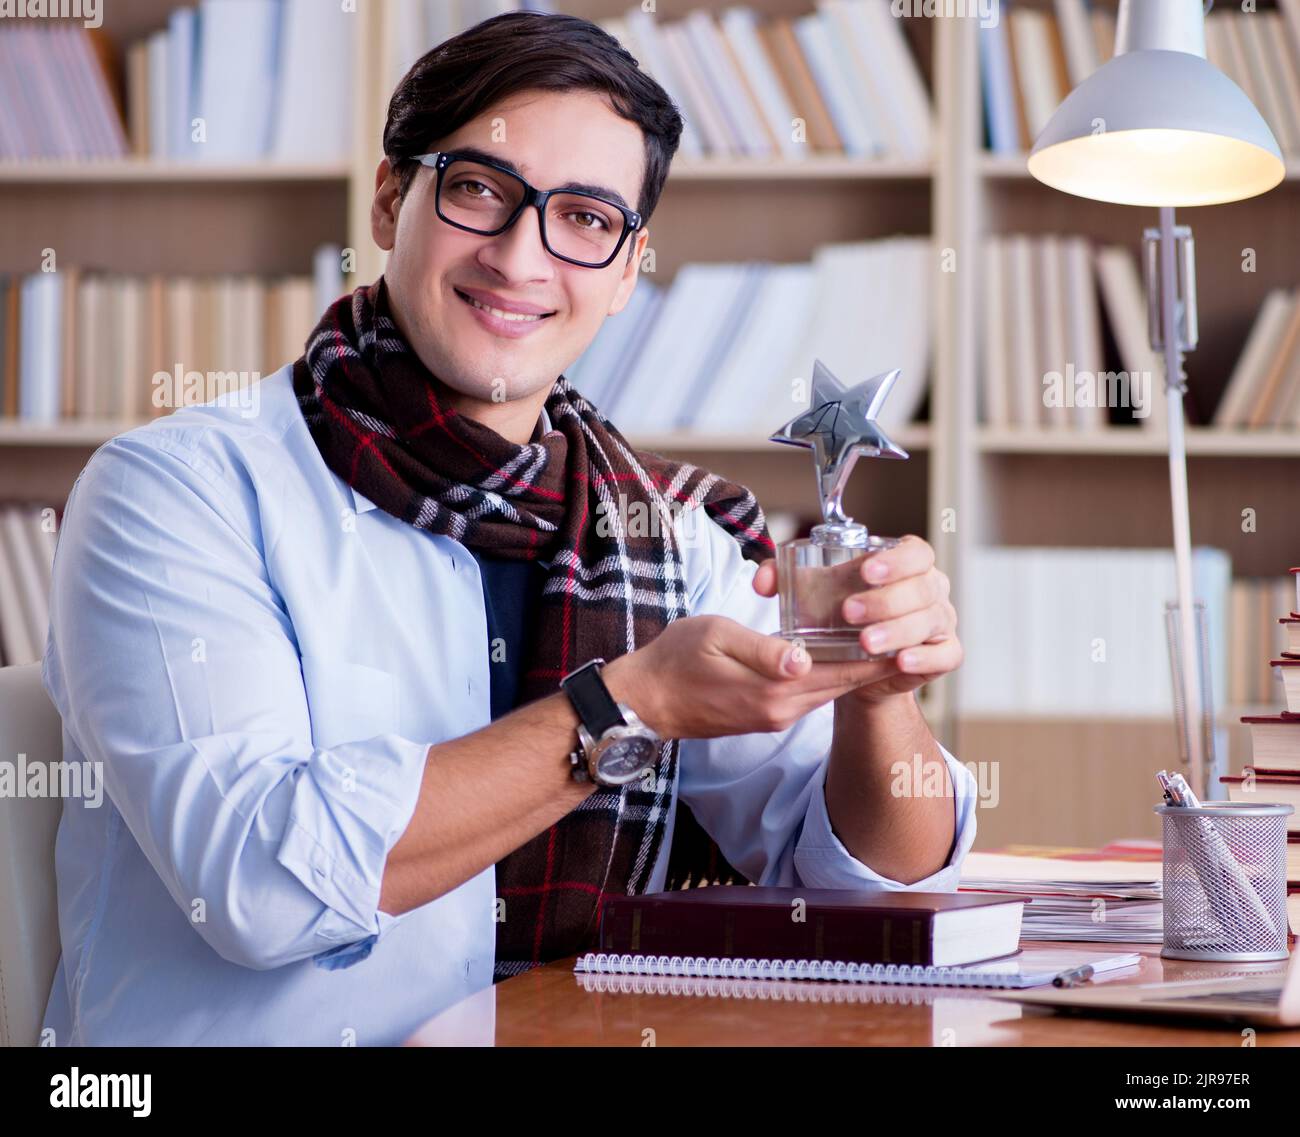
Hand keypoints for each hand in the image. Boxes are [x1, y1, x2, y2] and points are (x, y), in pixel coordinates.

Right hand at [602, 614, 894, 739]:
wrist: (644, 701)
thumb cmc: (675, 659)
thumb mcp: (716, 638)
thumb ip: (763, 648)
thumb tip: (802, 657)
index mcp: (775, 691)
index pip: (841, 672)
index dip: (876, 654)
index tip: (908, 634)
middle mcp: (782, 711)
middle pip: (842, 683)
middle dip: (876, 659)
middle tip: (910, 631)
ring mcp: (774, 716)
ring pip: (827, 689)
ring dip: (855, 667)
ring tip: (885, 638)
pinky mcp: (764, 715)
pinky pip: (809, 694)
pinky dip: (830, 674)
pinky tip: (840, 654)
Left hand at [751, 534, 961, 705]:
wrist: (857, 661)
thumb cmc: (841, 615)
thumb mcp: (815, 591)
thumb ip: (785, 578)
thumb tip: (762, 582)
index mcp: (906, 564)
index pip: (915, 552)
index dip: (896, 560)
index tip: (865, 570)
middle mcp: (930, 589)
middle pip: (924, 587)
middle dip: (886, 599)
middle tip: (849, 612)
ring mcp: (941, 621)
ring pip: (931, 621)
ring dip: (898, 630)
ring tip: (865, 641)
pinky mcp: (944, 653)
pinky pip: (945, 654)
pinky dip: (924, 657)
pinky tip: (899, 660)